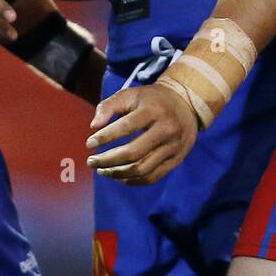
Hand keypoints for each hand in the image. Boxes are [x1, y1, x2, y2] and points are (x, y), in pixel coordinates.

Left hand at [85, 82, 199, 184]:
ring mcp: (173, 147)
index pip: (126, 127)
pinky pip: (152, 177)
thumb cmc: (152, 99)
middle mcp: (166, 130)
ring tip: (102, 170)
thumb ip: (109, 106)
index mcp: (153, 111)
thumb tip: (93, 126)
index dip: (105, 137)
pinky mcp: (176, 160)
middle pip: (133, 153)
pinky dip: (133, 181)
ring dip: (118, 173)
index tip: (89, 143)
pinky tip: (120, 176)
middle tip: (91, 162)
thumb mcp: (131, 94)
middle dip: (108, 160)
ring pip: (142, 169)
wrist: (187, 104)